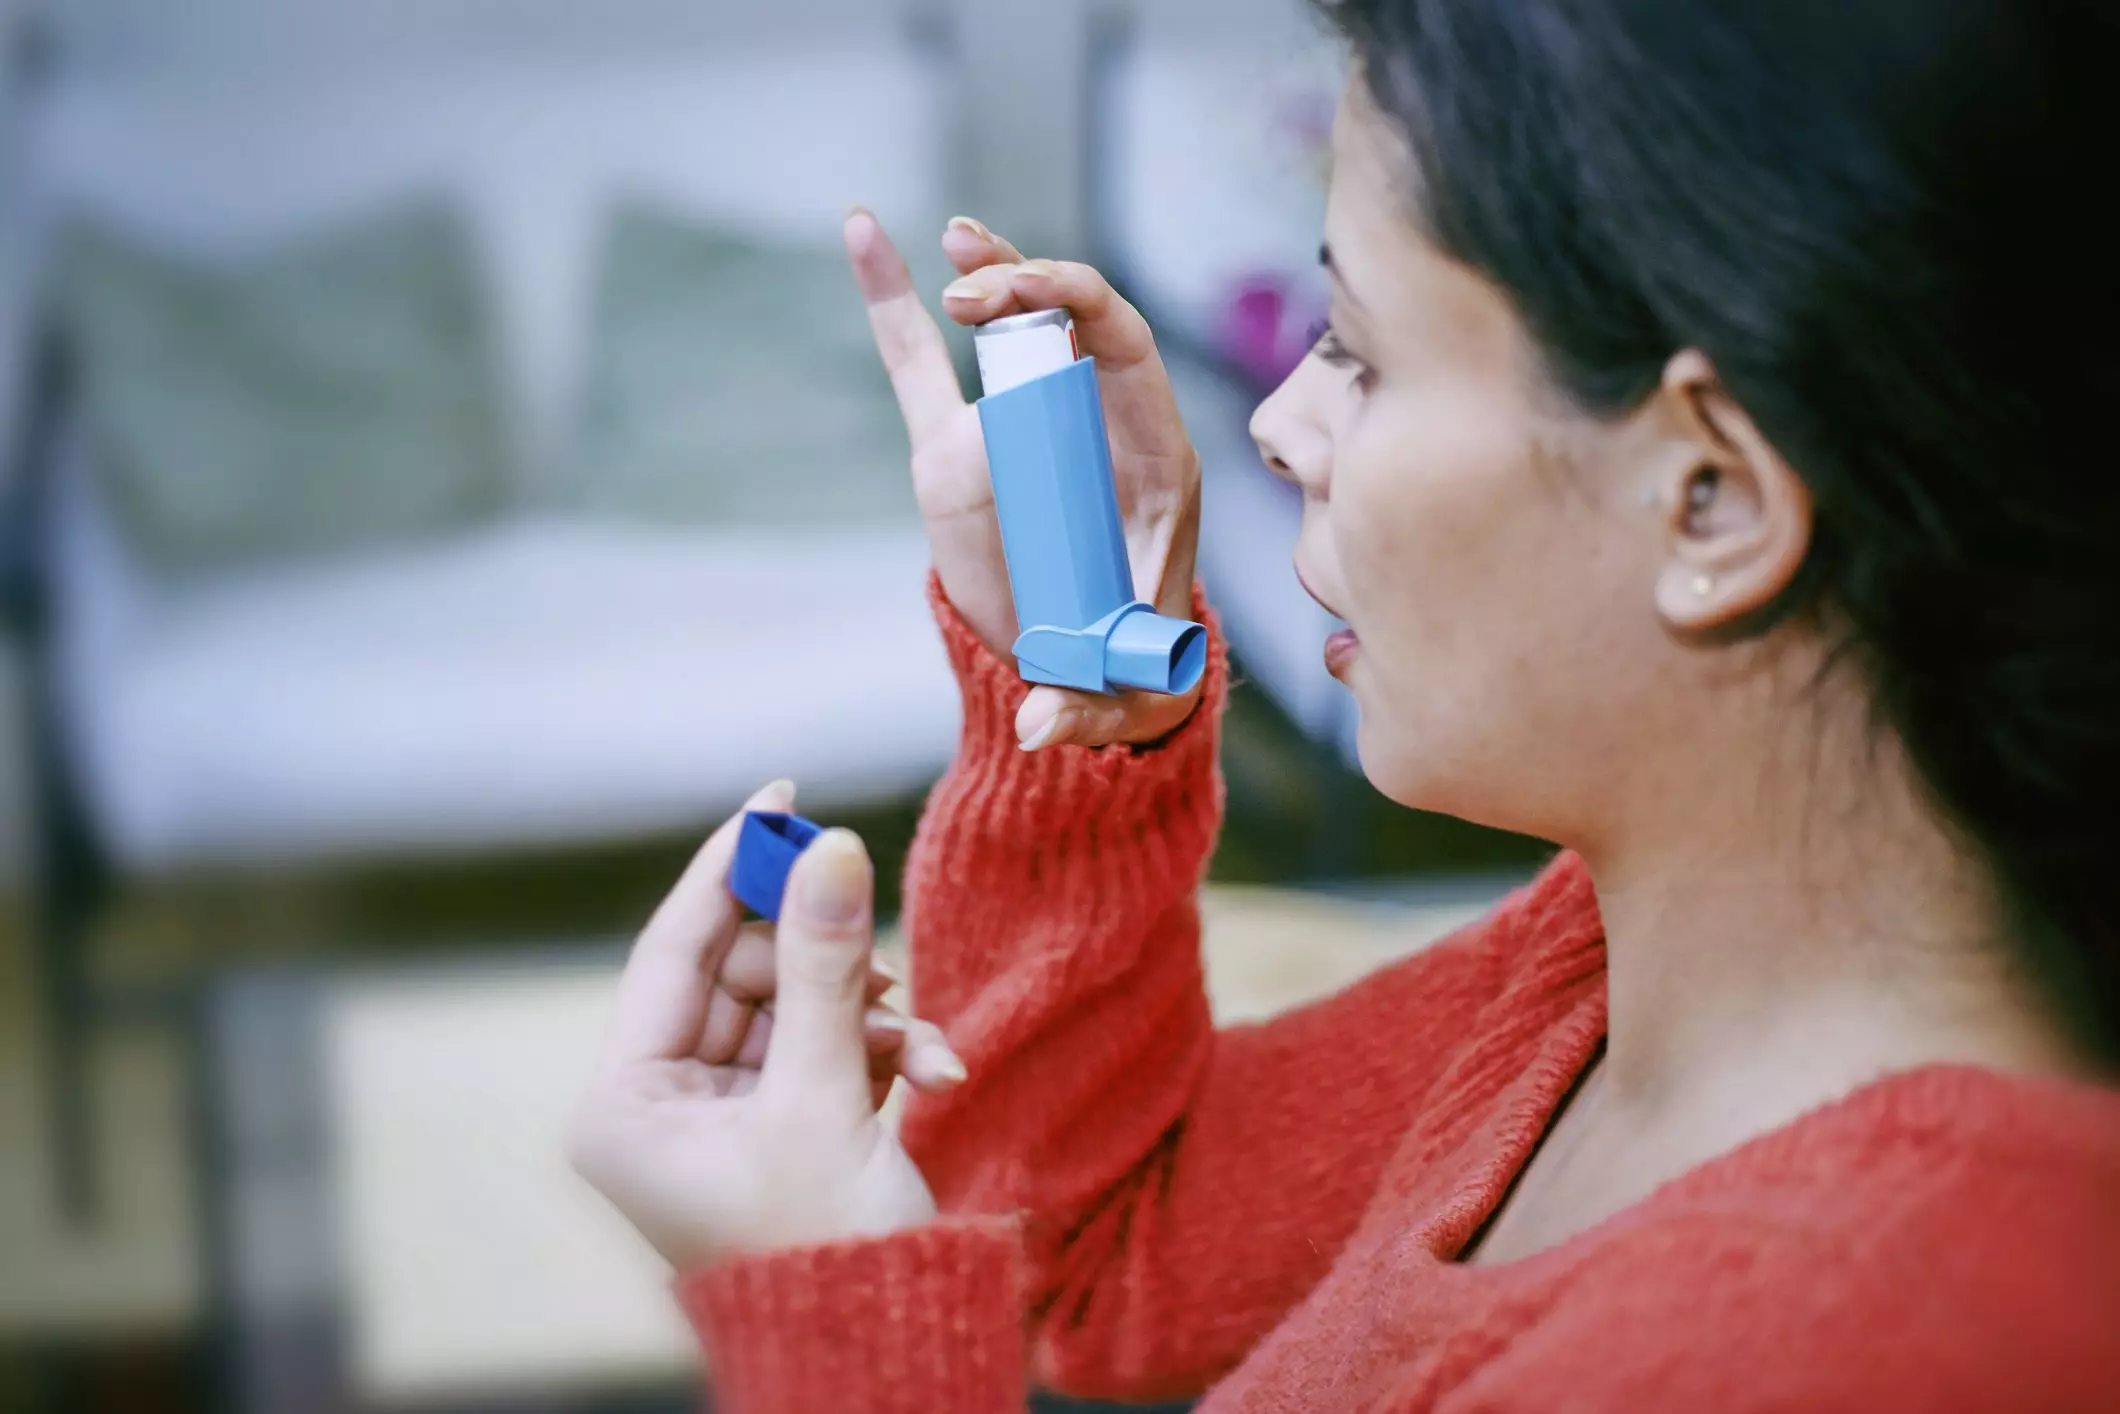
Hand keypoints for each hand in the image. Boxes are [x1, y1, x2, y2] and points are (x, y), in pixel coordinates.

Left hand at [567, 781, 960, 1269]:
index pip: (672, 946)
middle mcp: (661, 1104)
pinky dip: (880, 1049)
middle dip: (825, 964)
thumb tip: (829, 846)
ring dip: (868, 1012)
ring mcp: (722, 1114)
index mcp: (625, 1103)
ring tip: (923, 1048)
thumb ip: (823, 963)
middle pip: (743, 969)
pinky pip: (826, 1045)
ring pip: (795, 1003)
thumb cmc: (826, 1250)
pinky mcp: (780, 1124)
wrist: (888, 1353)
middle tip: (881, 966)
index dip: (730, 867)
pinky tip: (935, 1073)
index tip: (783, 798)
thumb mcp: (823, 1093)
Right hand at [845, 208, 1205, 749]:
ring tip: (954, 243)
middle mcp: (1092, 427)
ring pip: (1011, 326)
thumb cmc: (1128, 676)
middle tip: (972, 291)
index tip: (1027, 296)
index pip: (1128, 350)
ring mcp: (1024, 431)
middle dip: (1027, 284)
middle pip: (1072, 320)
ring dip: (985, 269)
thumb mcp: (1118, 700)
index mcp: (1151, 460)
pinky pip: (922, 373)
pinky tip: (864, 234)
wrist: (1095, 675)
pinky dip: (895, 308)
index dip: (1084, 306)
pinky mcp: (962, 452)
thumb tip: (1036, 726)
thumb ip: (1083, 712)